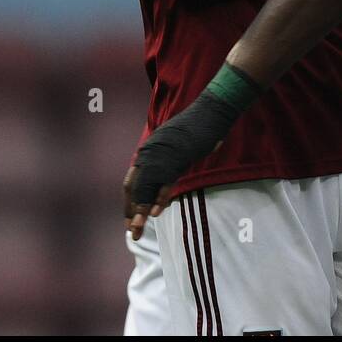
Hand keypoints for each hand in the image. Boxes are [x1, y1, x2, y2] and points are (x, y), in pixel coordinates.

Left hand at [123, 93, 235, 238]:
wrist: (211, 111)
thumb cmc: (199, 127)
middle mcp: (150, 153)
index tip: (130, 220)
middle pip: (133, 187)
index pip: (132, 181)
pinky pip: (164, 182)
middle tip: (131, 231)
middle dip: (130, 211)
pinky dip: (159, 198)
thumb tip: (169, 179)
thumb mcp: (179, 147)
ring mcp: (162, 155)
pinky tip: (155, 213)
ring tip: (137, 230)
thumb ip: (171, 162)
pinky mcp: (176, 158)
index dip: (130, 202)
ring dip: (139, 211)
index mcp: (149, 150)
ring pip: (145, 188)